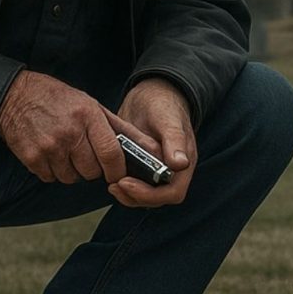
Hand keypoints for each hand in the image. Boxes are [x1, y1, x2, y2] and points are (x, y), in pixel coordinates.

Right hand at [0, 71, 140, 184]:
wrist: (15, 96)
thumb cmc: (58, 99)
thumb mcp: (91, 105)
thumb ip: (121, 128)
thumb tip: (151, 147)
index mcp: (88, 116)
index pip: (111, 154)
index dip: (118, 170)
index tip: (118, 174)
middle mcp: (69, 132)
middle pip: (92, 171)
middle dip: (93, 168)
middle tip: (85, 153)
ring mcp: (49, 147)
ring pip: (72, 178)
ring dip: (72, 170)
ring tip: (66, 150)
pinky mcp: (32, 158)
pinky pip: (51, 178)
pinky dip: (53, 171)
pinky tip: (51, 153)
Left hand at [110, 78, 196, 207]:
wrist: (150, 95)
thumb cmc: (163, 104)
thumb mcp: (167, 119)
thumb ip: (174, 140)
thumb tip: (180, 164)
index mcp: (183, 162)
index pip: (172, 192)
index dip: (151, 194)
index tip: (127, 183)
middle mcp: (171, 171)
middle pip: (157, 198)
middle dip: (135, 196)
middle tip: (114, 185)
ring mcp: (156, 171)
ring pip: (144, 195)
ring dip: (127, 195)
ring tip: (111, 184)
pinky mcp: (141, 168)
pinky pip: (134, 184)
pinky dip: (122, 185)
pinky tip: (109, 175)